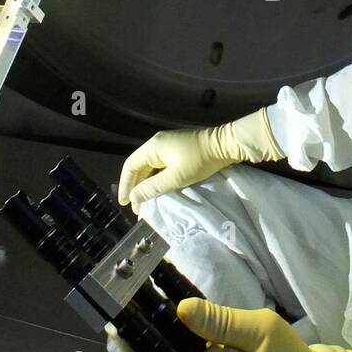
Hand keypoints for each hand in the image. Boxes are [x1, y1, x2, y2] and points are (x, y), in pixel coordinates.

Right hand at [117, 108, 282, 206]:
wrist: (226, 145)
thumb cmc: (199, 161)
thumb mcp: (175, 178)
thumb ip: (152, 188)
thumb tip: (135, 197)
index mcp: (153, 147)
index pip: (130, 166)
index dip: (125, 185)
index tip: (125, 203)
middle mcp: (157, 143)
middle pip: (139, 166)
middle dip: (136, 187)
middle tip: (137, 207)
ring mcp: (168, 145)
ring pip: (150, 166)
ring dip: (147, 184)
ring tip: (147, 202)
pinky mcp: (178, 149)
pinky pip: (161, 165)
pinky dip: (157, 178)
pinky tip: (159, 190)